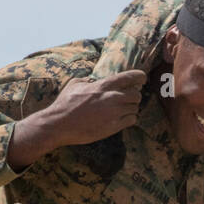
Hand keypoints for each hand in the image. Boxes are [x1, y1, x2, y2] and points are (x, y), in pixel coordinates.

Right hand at [8, 70, 145, 169]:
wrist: (60, 124)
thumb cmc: (65, 103)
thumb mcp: (75, 84)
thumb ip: (88, 80)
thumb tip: (92, 79)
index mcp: (102, 85)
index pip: (128, 77)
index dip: (139, 76)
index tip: (142, 78)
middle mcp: (111, 98)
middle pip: (136, 94)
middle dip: (135, 96)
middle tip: (130, 98)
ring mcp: (114, 113)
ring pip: (135, 108)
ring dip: (132, 108)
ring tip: (124, 109)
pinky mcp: (114, 127)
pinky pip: (132, 120)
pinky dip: (130, 118)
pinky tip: (123, 118)